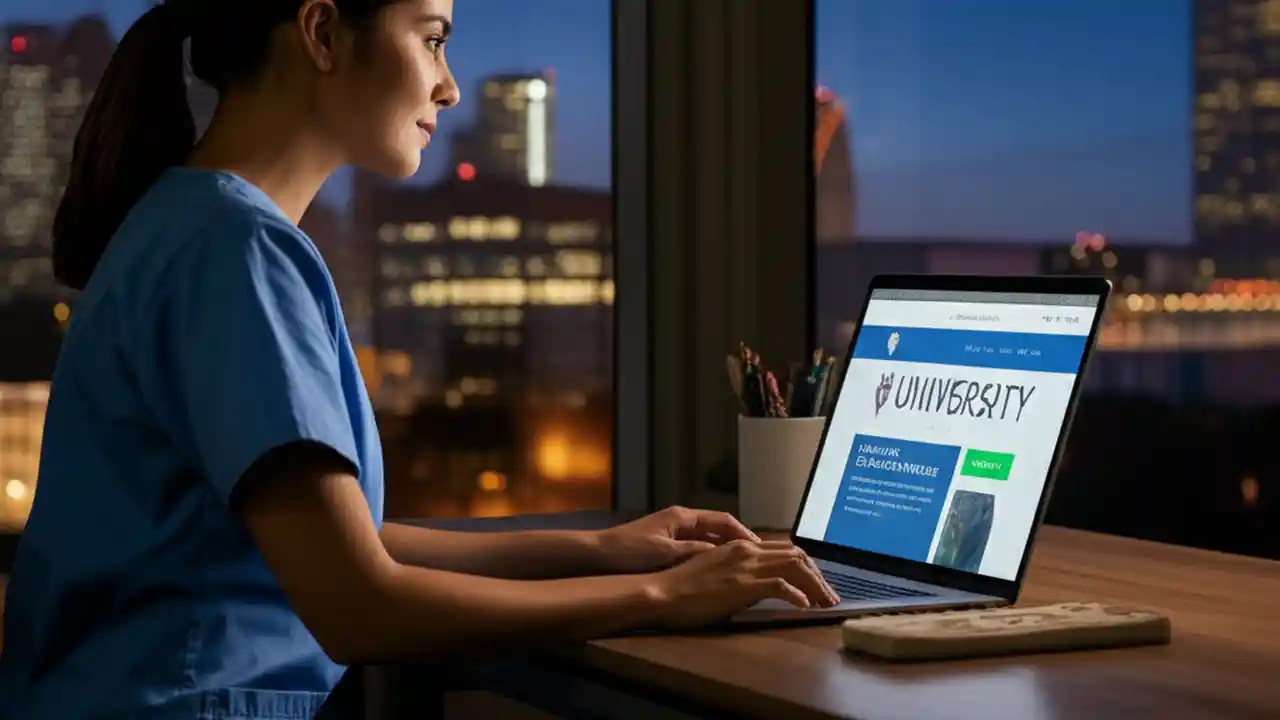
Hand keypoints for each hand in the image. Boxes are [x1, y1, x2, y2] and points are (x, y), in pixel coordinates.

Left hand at [595, 505, 761, 573]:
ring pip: (708, 539)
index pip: (723, 520)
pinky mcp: (667, 545)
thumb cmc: (630, 550)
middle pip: (718, 528)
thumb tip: (725, 554)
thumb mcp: (666, 552)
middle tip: (758, 557)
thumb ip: (695, 551)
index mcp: (682, 517)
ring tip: (744, 566)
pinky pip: (696, 548)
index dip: (743, 532)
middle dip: (738, 541)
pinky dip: (709, 557)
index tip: (760, 546)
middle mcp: (681, 520)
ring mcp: (674, 532)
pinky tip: (717, 571)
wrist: (599, 554)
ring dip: (725, 550)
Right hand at [646, 540, 840, 628]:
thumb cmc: (683, 587)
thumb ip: (740, 573)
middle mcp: (747, 550)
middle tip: (829, 596)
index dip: (806, 565)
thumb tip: (763, 586)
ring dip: (816, 585)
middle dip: (818, 575)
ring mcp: (746, 566)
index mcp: (740, 546)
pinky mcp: (744, 585)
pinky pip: (782, 586)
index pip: (784, 549)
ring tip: (826, 603)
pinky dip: (798, 596)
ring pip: (795, 566)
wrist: (663, 592)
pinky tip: (805, 608)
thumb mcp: (716, 572)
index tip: (816, 583)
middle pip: (796, 555)